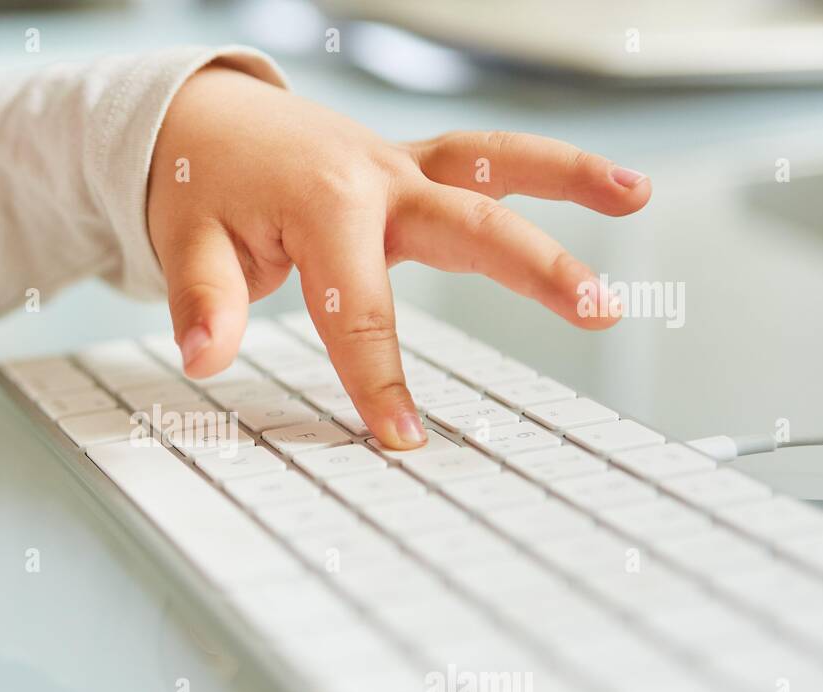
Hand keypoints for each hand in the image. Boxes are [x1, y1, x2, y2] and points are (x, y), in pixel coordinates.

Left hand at [148, 66, 650, 447]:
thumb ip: (205, 302)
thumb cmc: (197, 183)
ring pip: (494, 168)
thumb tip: (206, 356)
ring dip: (569, 179)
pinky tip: (605, 188)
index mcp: (323, 204)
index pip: (361, 312)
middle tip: (597, 311)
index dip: (380, 381)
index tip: (404, 440)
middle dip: (534, 270)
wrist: (202, 120)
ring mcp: (397, 167)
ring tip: (636, 199)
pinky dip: (545, 167)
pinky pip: (484, 160)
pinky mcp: (407, 167)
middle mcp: (374, 178)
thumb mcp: (186, 243)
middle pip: (468, 224)